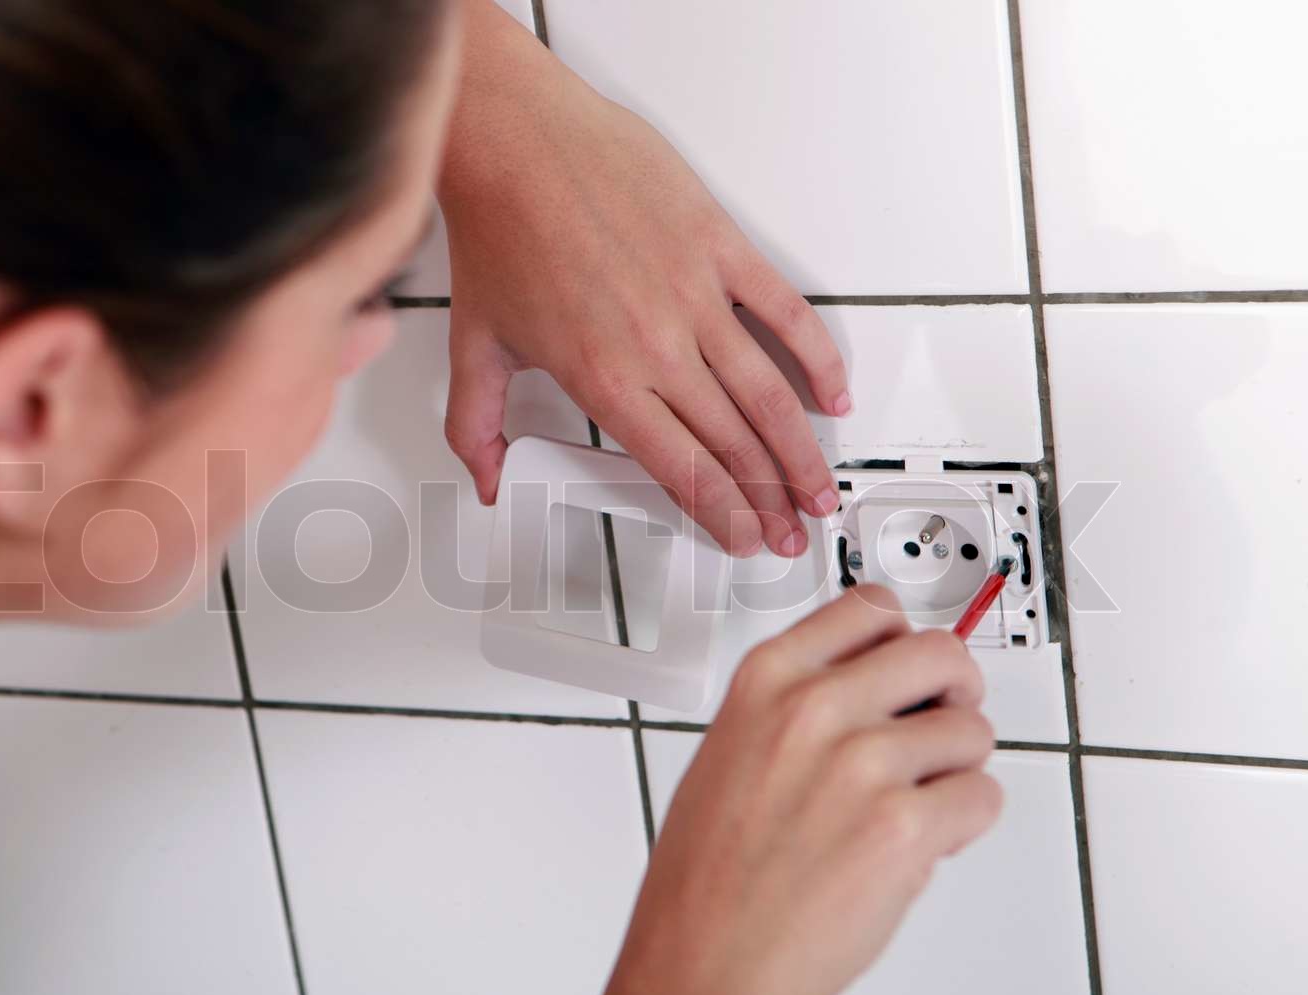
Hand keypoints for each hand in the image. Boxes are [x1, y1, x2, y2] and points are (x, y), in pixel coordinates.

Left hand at [438, 2, 849, 558]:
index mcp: (603, 378)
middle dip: (772, 502)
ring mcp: (695, 295)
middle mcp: (656, 344)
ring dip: (801, 452)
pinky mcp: (719, 246)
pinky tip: (832, 393)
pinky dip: (817, 358)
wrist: (516, 142)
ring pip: (769, 394)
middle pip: (735, 444)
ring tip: (820, 487)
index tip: (743, 538)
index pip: (682, 470)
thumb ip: (476, 426)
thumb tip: (486, 476)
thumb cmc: (502, 228)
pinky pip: (785, 313)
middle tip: (792, 531)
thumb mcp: (475, 344)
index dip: (723, 516)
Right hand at [583, 586, 1000, 994]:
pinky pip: (982, 797)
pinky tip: (921, 844)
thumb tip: (867, 692)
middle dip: (954, 692)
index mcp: (766, 681)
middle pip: (939, 654)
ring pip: (971, 730)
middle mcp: (816, 708)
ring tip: (915, 805)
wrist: (704, 967)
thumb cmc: (706, 881)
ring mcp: (864, 763)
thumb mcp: (727, 754)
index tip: (911, 655)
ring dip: (957, 768)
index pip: (869, 608)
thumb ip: (792, 709)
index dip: (903, 637)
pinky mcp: (906, 826)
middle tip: (943, 723)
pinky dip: (965, 824)